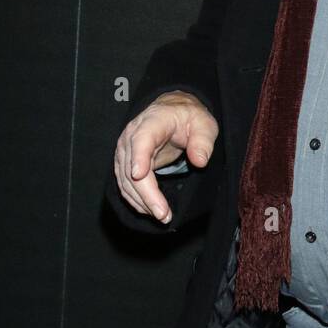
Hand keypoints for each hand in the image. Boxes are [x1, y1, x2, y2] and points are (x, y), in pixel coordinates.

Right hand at [113, 91, 218, 222]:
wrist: (172, 112)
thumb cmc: (188, 118)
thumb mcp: (204, 124)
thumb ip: (203, 141)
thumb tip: (199, 161)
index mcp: (152, 121)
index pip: (142, 139)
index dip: (139, 157)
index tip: (139, 175)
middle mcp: (132, 136)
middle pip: (131, 168)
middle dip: (146, 194)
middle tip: (163, 214)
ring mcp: (125, 151)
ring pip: (126, 181)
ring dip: (142, 201)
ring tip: (163, 216)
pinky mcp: (124, 163)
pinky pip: (125, 185)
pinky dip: (136, 200)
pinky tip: (150, 211)